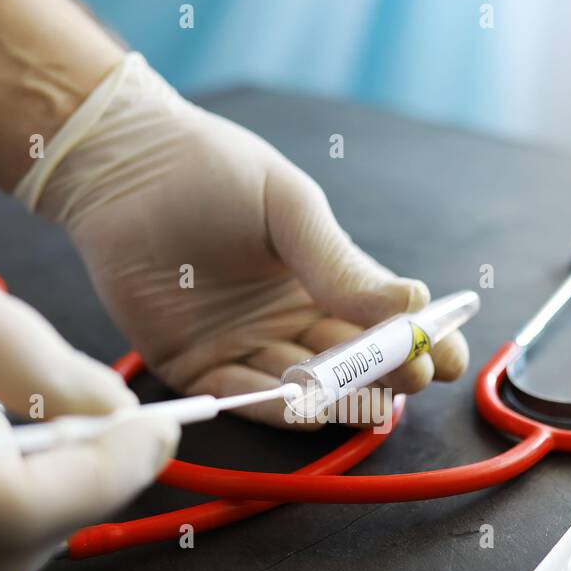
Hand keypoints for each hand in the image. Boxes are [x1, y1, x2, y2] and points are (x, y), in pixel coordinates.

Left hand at [16, 52, 468, 428]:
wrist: (123, 165)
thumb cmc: (213, 171)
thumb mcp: (290, 209)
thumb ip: (340, 263)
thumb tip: (412, 303)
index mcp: (323, 283)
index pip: (383, 325)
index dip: (419, 345)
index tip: (446, 358)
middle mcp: (290, 323)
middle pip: (348, 365)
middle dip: (383, 376)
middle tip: (411, 380)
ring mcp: (244, 347)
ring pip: (300, 388)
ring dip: (333, 398)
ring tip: (363, 402)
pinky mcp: (196, 364)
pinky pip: (240, 394)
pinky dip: (269, 405)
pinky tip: (302, 406)